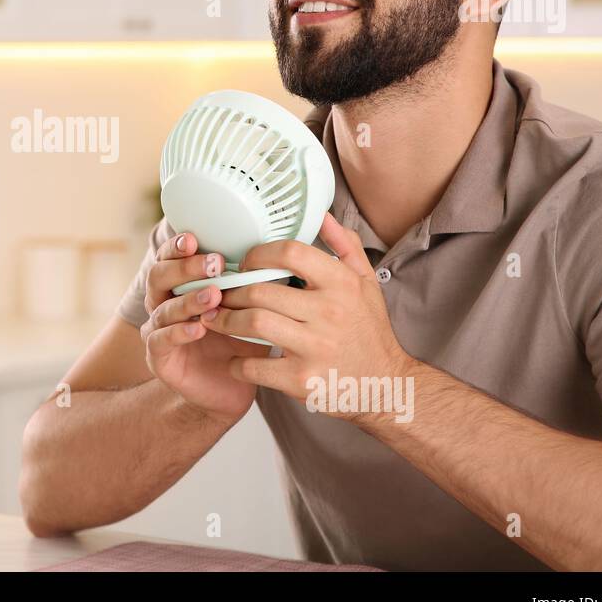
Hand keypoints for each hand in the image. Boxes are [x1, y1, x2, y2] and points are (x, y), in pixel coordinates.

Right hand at [140, 230, 267, 425]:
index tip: (195, 238)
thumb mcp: (251, 308)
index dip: (178, 246)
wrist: (230, 387)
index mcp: (182, 284)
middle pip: (159, 275)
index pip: (171, 256)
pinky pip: (160, 340)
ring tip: (213, 296)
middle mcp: (164, 302)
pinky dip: (178, 332)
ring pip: (163, 307)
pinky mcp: (158, 357)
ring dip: (188, 299)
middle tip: (213, 264)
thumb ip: (255, 283)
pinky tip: (197, 329)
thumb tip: (281, 255)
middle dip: (184, 267)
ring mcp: (158, 329)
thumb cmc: (241, 341)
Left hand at [209, 213, 417, 423]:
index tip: (246, 263)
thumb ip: (345, 246)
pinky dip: (236, 364)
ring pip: (253, 323)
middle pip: (261, 290)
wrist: (385, 385)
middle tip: (220, 294)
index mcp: (342, 284)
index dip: (259, 254)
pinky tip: (234, 359)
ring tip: (216, 319)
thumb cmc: (369, 331)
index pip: (291, 253)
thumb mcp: (366, 283)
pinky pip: (254, 366)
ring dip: (225, 321)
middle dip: (232, 291)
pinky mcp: (302, 379)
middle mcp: (329, 312)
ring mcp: (315, 347)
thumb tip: (323, 215)